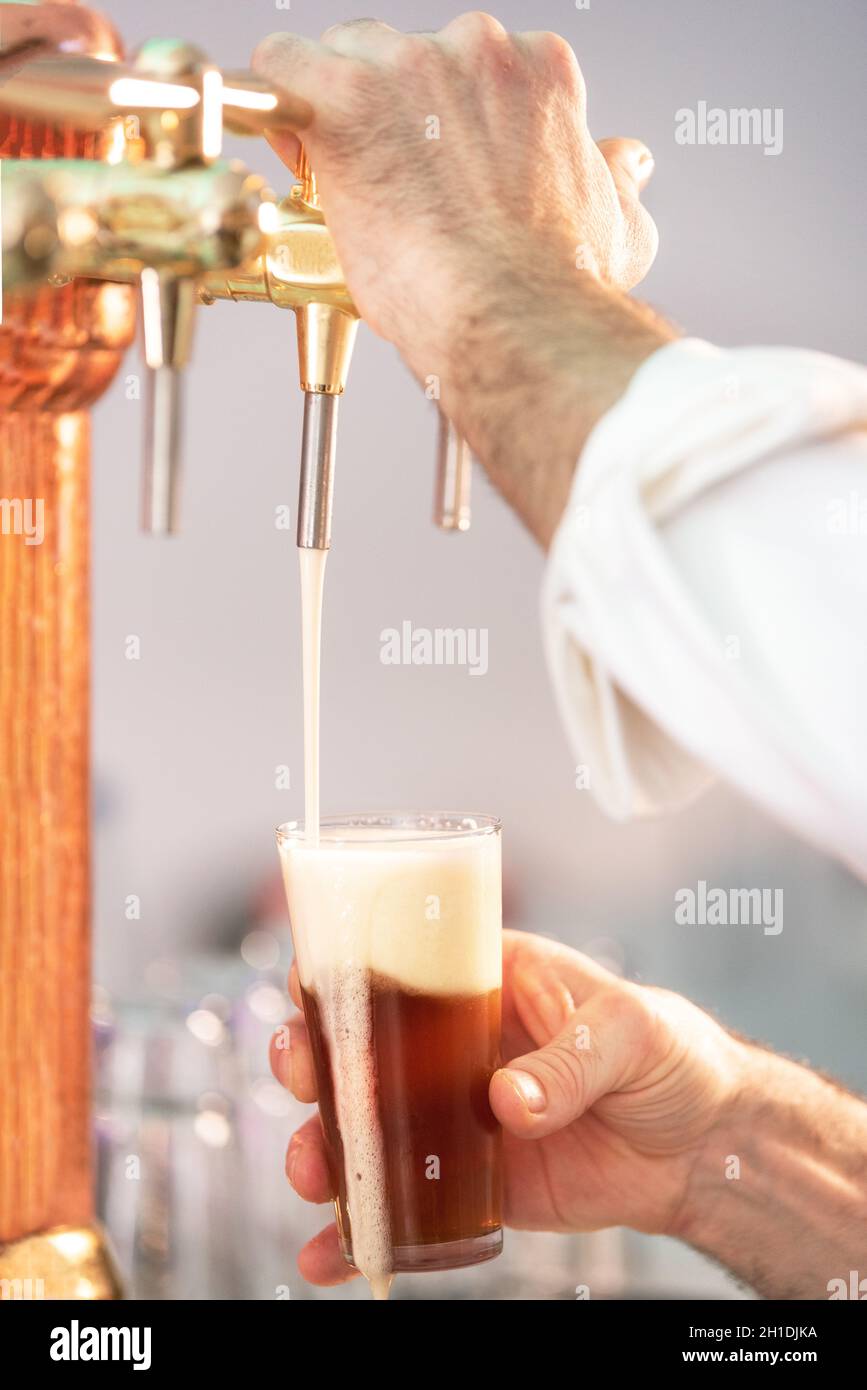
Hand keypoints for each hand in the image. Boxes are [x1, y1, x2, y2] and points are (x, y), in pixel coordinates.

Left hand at [253, 13, 657, 381]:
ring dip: (336, 110)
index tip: (427, 161)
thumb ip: (616, 182)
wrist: (510, 316)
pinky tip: (289, 146)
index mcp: (538, 71)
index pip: (470, 66)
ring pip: (344, 58)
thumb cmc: (555, 286)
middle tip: (387, 179)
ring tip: (343, 178)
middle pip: (404, 55)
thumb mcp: (616, 227)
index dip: (437, 116)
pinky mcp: (347, 96)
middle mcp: (476, 50)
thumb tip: (627, 163)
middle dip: (390, 112)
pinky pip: (283, 66)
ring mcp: (409, 67)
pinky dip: (277, 101)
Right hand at [270, 928, 744, 1285]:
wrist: (707, 1146)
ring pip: (369, 1126)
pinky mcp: (472, 1180)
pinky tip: (331, 1251)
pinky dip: (365, 1228)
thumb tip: (505, 1102)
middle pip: (363, 1045)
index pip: (402, 959)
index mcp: (490, 981)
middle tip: (302, 1079)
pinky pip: (407, 1202)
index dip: (345, 969)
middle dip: (313, 1059)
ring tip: (312, 1170)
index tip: (308, 989)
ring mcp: (457, 1114)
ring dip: (325, 1145)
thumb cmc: (672, 1054)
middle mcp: (458, 1044)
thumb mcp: (630, 1033)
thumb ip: (568, 1064)